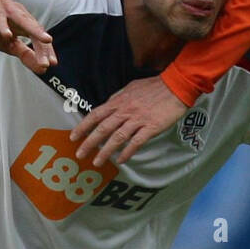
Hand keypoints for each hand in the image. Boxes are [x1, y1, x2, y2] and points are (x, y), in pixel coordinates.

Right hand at [0, 0, 56, 74]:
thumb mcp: (5, 44)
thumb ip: (22, 53)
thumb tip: (42, 68)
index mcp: (22, 23)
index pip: (37, 37)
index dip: (45, 51)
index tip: (52, 64)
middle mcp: (17, 13)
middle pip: (34, 28)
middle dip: (43, 44)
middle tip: (49, 60)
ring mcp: (5, 6)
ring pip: (22, 19)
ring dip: (34, 30)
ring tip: (44, 40)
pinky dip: (3, 24)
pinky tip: (8, 35)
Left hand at [70, 76, 186, 166]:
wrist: (176, 85)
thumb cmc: (154, 86)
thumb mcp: (131, 87)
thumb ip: (118, 98)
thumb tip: (108, 105)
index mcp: (119, 101)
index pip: (95, 115)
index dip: (83, 126)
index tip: (73, 137)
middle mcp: (125, 111)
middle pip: (103, 128)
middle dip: (89, 143)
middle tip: (79, 155)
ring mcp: (138, 119)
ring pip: (117, 137)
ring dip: (105, 151)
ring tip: (97, 162)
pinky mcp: (151, 127)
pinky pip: (136, 142)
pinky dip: (127, 152)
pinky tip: (121, 160)